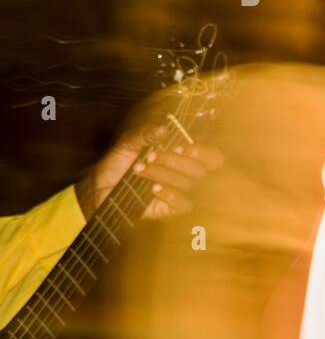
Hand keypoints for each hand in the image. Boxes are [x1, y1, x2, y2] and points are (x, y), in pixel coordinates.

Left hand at [75, 124, 222, 220]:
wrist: (97, 190)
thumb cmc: (115, 165)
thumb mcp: (128, 144)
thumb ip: (145, 134)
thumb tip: (164, 129)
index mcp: (184, 158)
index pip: (213, 158)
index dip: (203, 153)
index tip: (180, 147)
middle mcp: (186, 176)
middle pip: (202, 170)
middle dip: (175, 162)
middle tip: (151, 156)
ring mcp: (181, 193)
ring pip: (190, 185)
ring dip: (164, 174)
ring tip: (140, 169)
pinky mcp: (172, 210)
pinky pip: (185, 205)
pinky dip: (171, 194)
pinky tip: (153, 189)